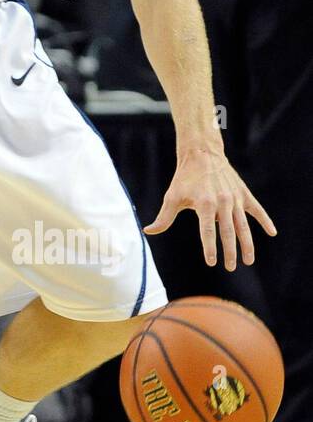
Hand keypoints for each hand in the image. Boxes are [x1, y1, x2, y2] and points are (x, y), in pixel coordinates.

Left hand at [144, 146, 276, 269]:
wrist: (202, 154)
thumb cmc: (184, 178)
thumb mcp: (172, 197)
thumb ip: (164, 218)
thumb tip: (148, 231)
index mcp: (204, 204)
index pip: (207, 231)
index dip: (210, 247)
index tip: (212, 262)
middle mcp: (222, 202)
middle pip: (228, 232)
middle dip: (230, 251)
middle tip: (231, 267)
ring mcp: (235, 198)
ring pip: (243, 225)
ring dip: (247, 243)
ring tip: (249, 260)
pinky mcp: (244, 194)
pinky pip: (257, 210)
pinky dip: (265, 221)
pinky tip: (272, 232)